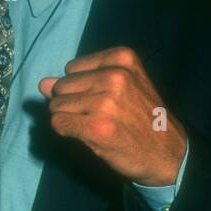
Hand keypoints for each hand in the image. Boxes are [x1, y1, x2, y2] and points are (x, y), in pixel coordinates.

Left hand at [38, 47, 185, 185]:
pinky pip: (58, 124)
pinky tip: (88, 135)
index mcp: (121, 58)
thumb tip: (42, 83)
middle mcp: (114, 76)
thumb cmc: (144, 118)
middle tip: (98, 115)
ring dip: (69, 119)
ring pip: (56, 106)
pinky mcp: (96, 127)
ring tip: (96, 125)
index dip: (79, 86)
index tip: (101, 98)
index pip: (71, 68)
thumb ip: (82, 81)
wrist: (168, 152)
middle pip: (61, 86)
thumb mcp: (122, 87)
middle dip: (71, 102)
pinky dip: (66, 132)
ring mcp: (105, 102)